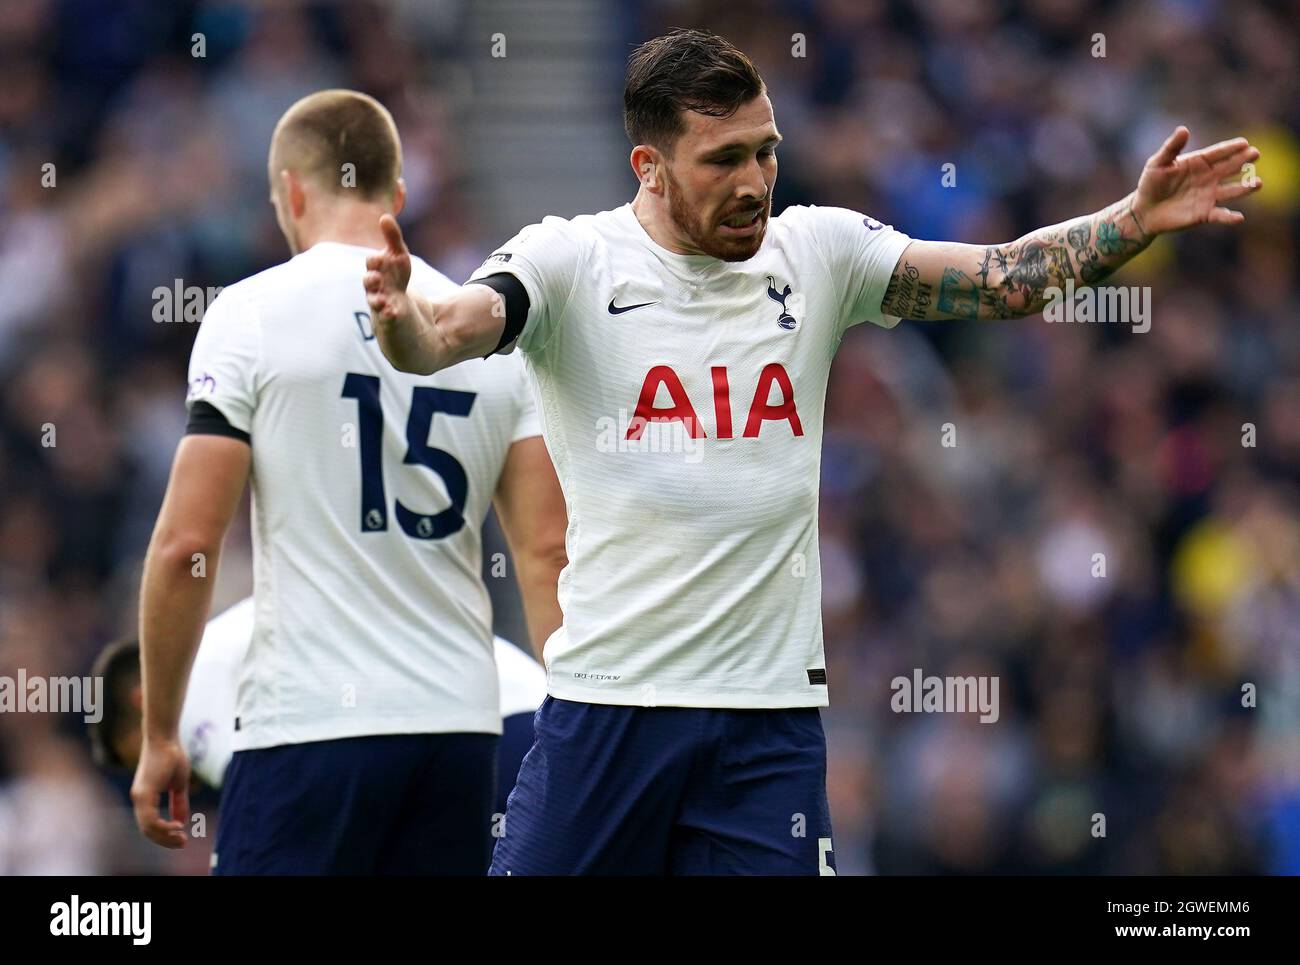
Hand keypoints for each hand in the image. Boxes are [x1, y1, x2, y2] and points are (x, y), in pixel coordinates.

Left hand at [131, 736, 190, 848]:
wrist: (165, 737)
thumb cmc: (172, 755)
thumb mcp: (179, 784)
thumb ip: (179, 802)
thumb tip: (182, 820)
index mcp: (145, 797)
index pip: (151, 824)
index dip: (165, 835)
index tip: (182, 838)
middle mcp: (138, 798)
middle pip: (147, 831)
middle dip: (165, 840)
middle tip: (183, 843)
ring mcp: (139, 796)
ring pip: (147, 828)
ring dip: (165, 837)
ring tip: (182, 837)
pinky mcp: (144, 792)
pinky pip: (150, 819)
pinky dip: (163, 827)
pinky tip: (177, 826)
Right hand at [363, 213, 413, 326]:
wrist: (407, 322)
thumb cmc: (397, 286)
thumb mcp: (399, 261)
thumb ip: (393, 240)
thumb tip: (384, 216)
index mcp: (377, 273)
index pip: (374, 264)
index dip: (376, 261)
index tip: (381, 257)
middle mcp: (376, 290)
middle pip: (369, 283)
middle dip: (371, 279)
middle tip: (376, 278)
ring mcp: (383, 308)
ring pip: (375, 302)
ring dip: (376, 300)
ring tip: (382, 301)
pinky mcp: (391, 324)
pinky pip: (387, 320)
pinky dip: (389, 316)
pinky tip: (394, 314)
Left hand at [1133, 127, 1261, 235]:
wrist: (1144, 210)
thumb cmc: (1151, 183)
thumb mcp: (1158, 163)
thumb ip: (1171, 147)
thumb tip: (1184, 129)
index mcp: (1199, 162)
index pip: (1218, 153)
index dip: (1231, 148)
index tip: (1244, 143)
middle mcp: (1208, 177)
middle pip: (1229, 168)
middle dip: (1243, 161)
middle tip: (1256, 154)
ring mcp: (1208, 195)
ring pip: (1231, 191)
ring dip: (1245, 187)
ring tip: (1258, 183)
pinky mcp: (1204, 214)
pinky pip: (1219, 215)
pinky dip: (1229, 217)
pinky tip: (1239, 217)